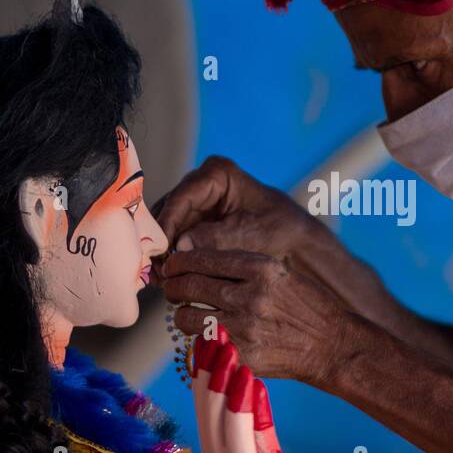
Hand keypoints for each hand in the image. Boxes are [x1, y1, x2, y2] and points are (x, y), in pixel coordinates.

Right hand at [154, 155, 316, 261]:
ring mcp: (197, 203)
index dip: (166, 226)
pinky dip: (171, 256)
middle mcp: (201, 183)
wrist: (298, 245)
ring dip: (162, 252)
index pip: (181, 198)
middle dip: (160, 241)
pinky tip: (165, 277)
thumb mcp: (249, 235)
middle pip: (168, 211)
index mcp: (217, 173)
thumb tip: (179, 246)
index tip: (160, 251)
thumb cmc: (282, 232)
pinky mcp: (196, 223)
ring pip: (167, 226)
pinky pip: (175, 238)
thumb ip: (214, 239)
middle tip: (154, 270)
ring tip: (157, 279)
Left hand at [163, 247, 347, 384]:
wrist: (330, 345)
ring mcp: (243, 328)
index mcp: (260, 269)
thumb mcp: (279, 273)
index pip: (202, 259)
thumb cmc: (304, 305)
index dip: (180, 262)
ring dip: (182, 314)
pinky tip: (210, 333)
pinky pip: (202, 344)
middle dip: (173, 286)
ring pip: (186, 317)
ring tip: (189, 312)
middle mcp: (249, 296)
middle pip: (189, 285)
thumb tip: (195, 263)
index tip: (173, 265)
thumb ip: (241, 267)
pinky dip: (201, 337)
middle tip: (171, 287)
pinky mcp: (240, 355)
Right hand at [192, 329, 299, 452]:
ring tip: (225, 342)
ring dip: (224, 375)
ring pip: (221, 411)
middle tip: (210, 325)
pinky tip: (246, 379)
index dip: (212, 369)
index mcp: (224, 450)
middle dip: (211, 362)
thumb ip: (259, 430)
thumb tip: (256, 389)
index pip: (215, 401)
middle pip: (211, 399)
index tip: (213, 336)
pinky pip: (240, 434)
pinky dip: (242, 405)